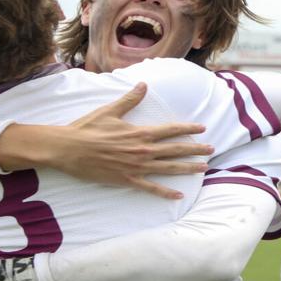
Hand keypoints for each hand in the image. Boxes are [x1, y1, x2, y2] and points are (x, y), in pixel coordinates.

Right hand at [5, 83, 213, 200]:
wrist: (69, 149)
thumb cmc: (87, 128)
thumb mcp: (109, 111)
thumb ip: (129, 100)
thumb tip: (143, 85)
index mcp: (139, 132)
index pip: (170, 130)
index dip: (188, 129)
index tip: (202, 128)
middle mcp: (142, 150)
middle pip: (175, 149)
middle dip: (195, 149)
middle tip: (212, 150)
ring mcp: (137, 167)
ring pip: (169, 168)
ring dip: (188, 168)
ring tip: (204, 168)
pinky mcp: (128, 180)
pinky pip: (151, 188)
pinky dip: (165, 192)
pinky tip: (179, 195)